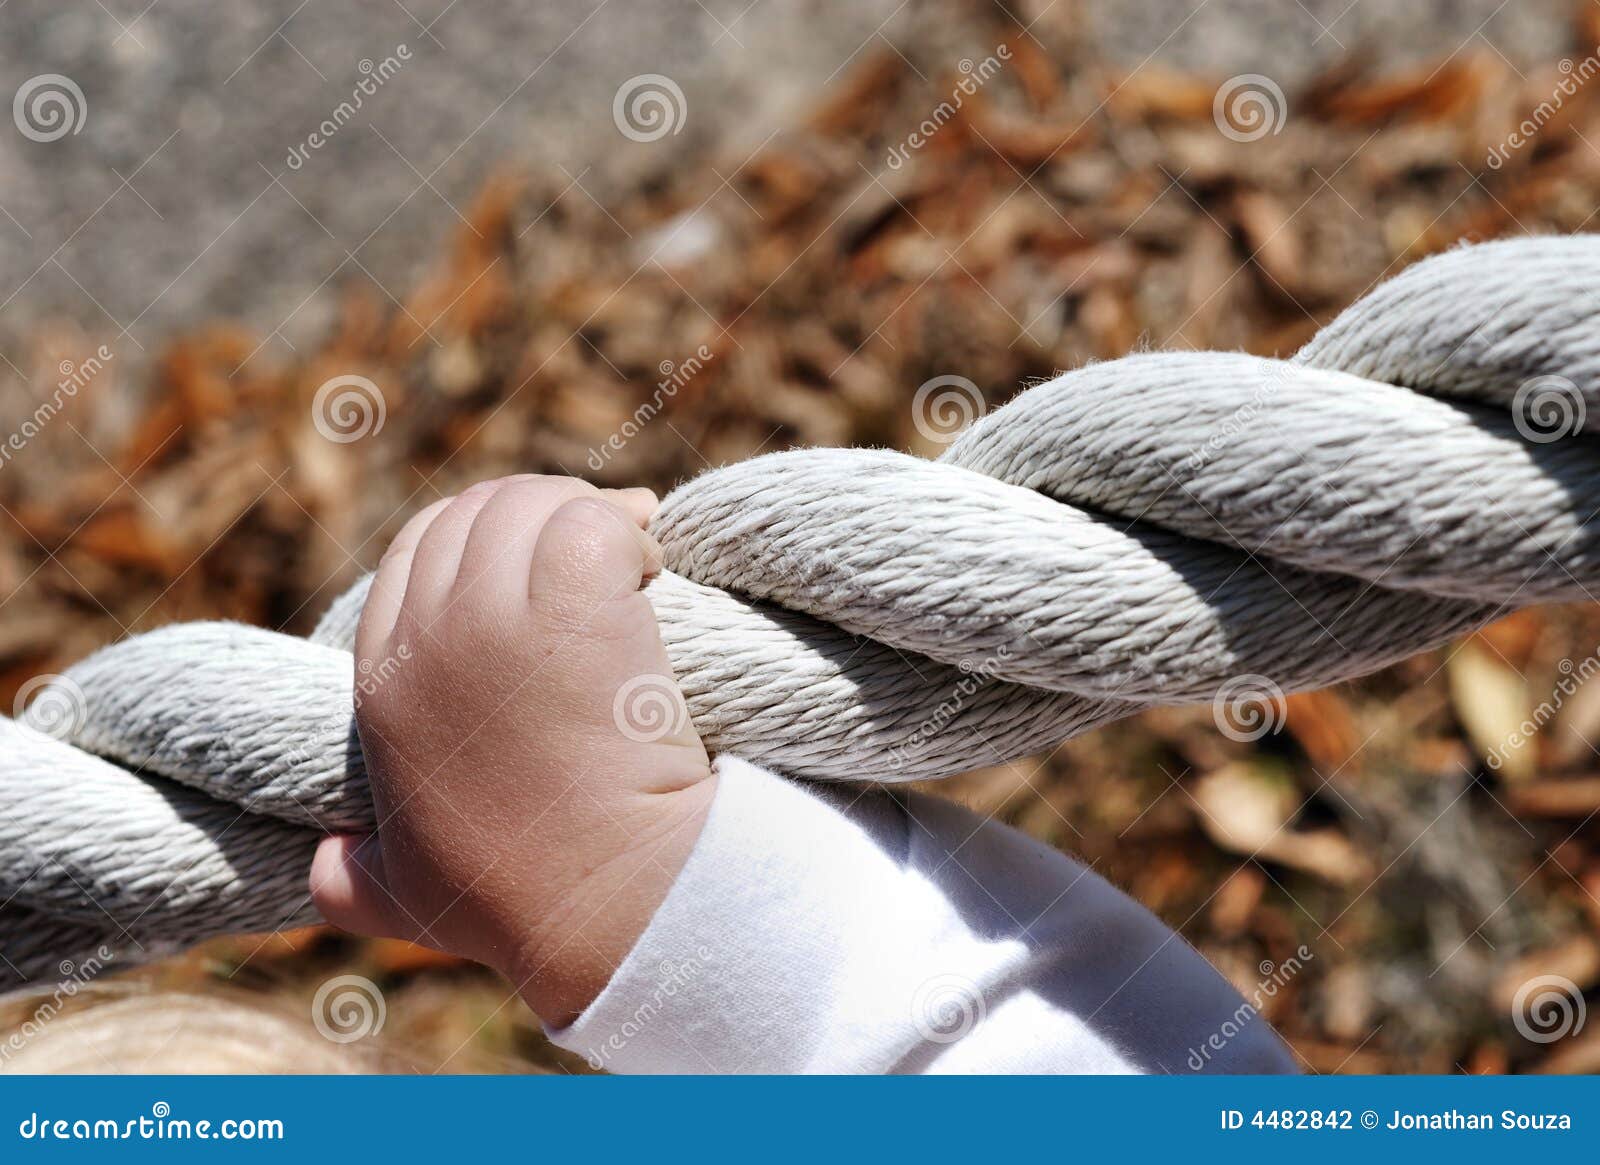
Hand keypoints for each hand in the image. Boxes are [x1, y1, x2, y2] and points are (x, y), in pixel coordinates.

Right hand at [309, 475, 714, 1024]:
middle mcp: (426, 638)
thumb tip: (323, 868)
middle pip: (474, 513)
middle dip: (539, 516)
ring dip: (590, 517)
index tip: (538, 568)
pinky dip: (628, 531)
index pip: (414, 551)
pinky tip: (652, 569)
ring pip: (532, 505)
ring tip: (637, 560)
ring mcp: (495, 617)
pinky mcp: (571, 606)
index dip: (479, 541)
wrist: (604, 902)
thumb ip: (351, 874)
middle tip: (604, 551)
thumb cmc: (519, 902)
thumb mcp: (403, 894)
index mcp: (382, 686)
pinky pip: (592, 520)